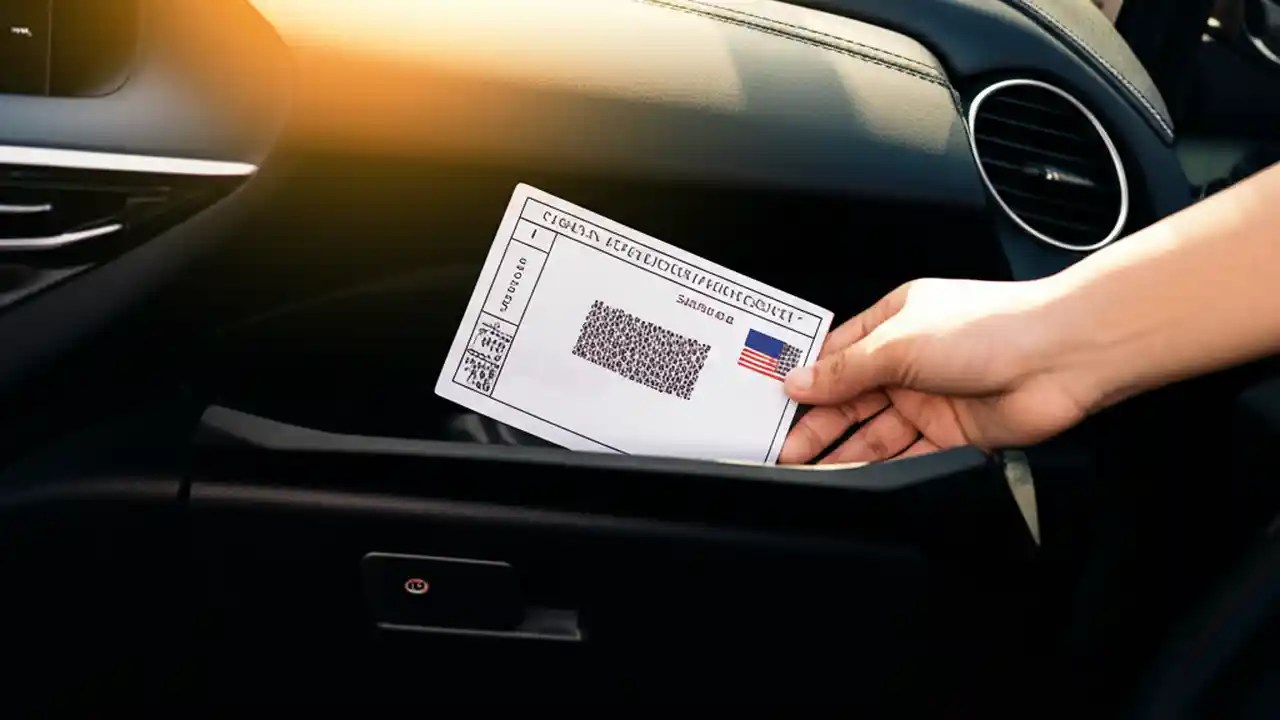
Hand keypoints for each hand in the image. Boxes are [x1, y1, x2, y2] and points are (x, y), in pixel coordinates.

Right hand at [779, 278, 1096, 463]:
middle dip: (816, 423)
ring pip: (873, 430)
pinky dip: (877, 467)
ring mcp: (930, 398)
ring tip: (807, 468)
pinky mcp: (951, 434)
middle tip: (784, 447)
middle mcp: (909, 360)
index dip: (804, 380)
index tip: (774, 404)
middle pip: (849, 398)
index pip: (836, 356)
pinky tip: (852, 475)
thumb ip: (845, 370)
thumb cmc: (992, 327)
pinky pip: (904, 456)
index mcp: (893, 322)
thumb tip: (799, 381)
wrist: (1061, 357)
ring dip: (842, 449)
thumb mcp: (898, 342)